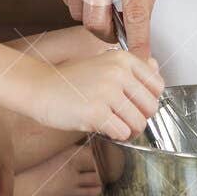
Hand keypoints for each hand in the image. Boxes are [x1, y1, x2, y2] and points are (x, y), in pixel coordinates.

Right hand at [26, 49, 163, 140]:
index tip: (135, 104)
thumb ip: (132, 67)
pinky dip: (116, 136)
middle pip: (151, 107)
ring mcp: (107, 92)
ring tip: (114, 125)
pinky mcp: (96, 112)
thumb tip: (157, 66)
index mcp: (123, 59)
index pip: (157, 85)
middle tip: (123, 119)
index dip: (148, 100)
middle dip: (140, 118)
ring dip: (128, 130)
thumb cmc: (71, 81)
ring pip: (139, 123)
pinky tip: (104, 128)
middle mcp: (118, 72)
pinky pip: (122, 133)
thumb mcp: (104, 64)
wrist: (39, 88)